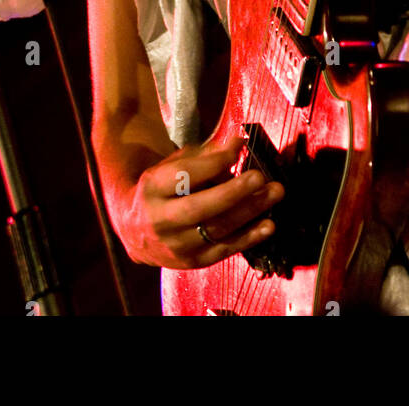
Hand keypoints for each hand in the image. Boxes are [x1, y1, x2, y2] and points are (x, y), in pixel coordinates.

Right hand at [121, 135, 284, 268]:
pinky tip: (268, 225)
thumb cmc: (161, 191)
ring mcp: (176, 245)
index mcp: (152, 188)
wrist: (136, 232)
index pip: (183, 175)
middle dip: (232, 192)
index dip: (213, 163)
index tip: (239, 148)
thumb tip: (235, 146)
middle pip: (198, 207)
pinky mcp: (192, 263)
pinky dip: (248, 238)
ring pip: (215, 230)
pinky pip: (224, 250)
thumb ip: (200, 156)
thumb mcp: (169, 167)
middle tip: (258, 177)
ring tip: (273, 194)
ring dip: (249, 212)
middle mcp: (160, 220)